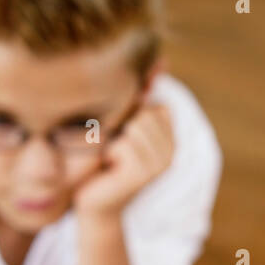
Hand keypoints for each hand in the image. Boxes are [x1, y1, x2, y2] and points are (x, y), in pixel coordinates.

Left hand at [73, 103, 174, 217]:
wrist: (93, 202)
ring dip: (114, 139)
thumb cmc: (104, 161)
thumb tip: (162, 62)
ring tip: (112, 157)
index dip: (131, 114)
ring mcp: (159, 164)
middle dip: (122, 126)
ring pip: (134, 126)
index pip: (157, 105)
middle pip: (145, 113)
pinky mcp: (143, 175)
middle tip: (115, 149)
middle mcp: (171, 152)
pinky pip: (123, 144)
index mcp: (170, 139)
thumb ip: (140, 101)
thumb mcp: (123, 127)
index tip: (123, 136)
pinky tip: (109, 167)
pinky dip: (108, 152)